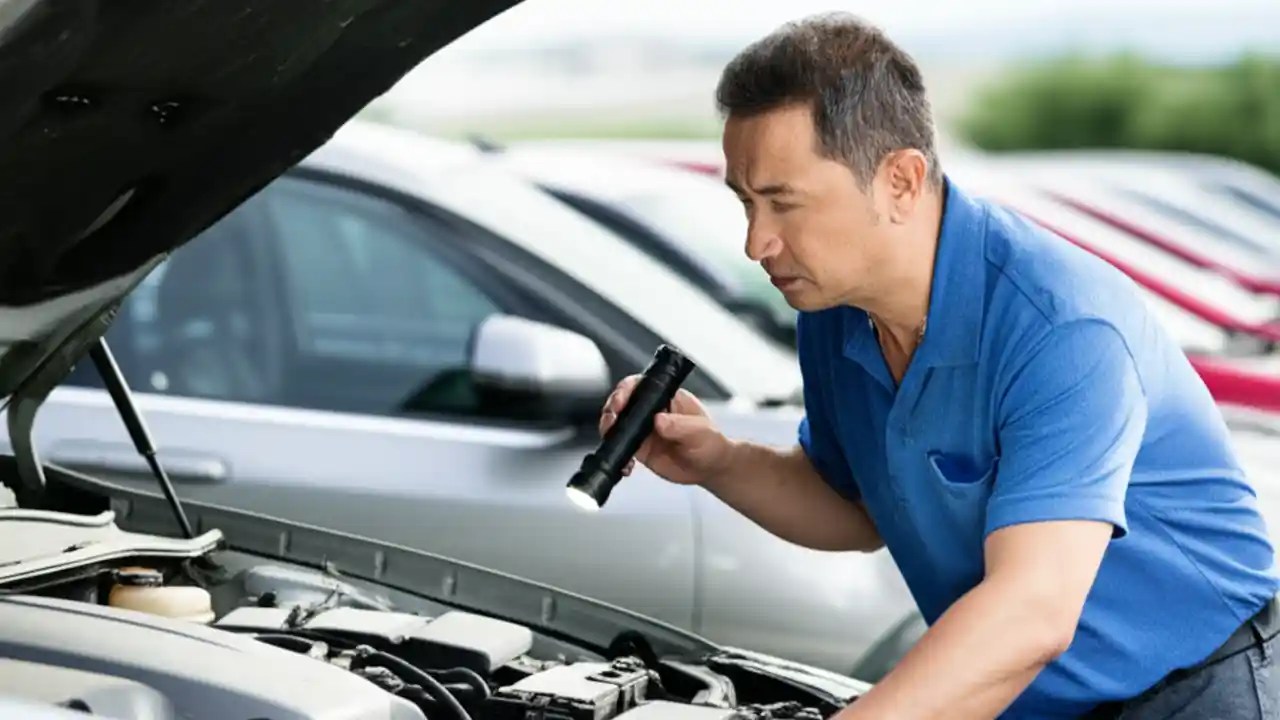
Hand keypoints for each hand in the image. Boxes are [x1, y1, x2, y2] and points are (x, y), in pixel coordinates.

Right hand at [598, 375, 734, 486]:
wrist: (711, 467)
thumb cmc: (711, 442)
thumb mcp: (701, 431)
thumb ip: (681, 425)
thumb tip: (659, 420)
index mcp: (665, 397)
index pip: (640, 386)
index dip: (626, 390)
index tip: (621, 401)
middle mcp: (650, 411)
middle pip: (621, 403)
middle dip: (611, 410)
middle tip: (612, 421)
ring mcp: (642, 430)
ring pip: (616, 426)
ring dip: (609, 431)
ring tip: (612, 440)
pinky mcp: (639, 449)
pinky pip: (621, 449)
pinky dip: (617, 456)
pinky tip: (626, 466)